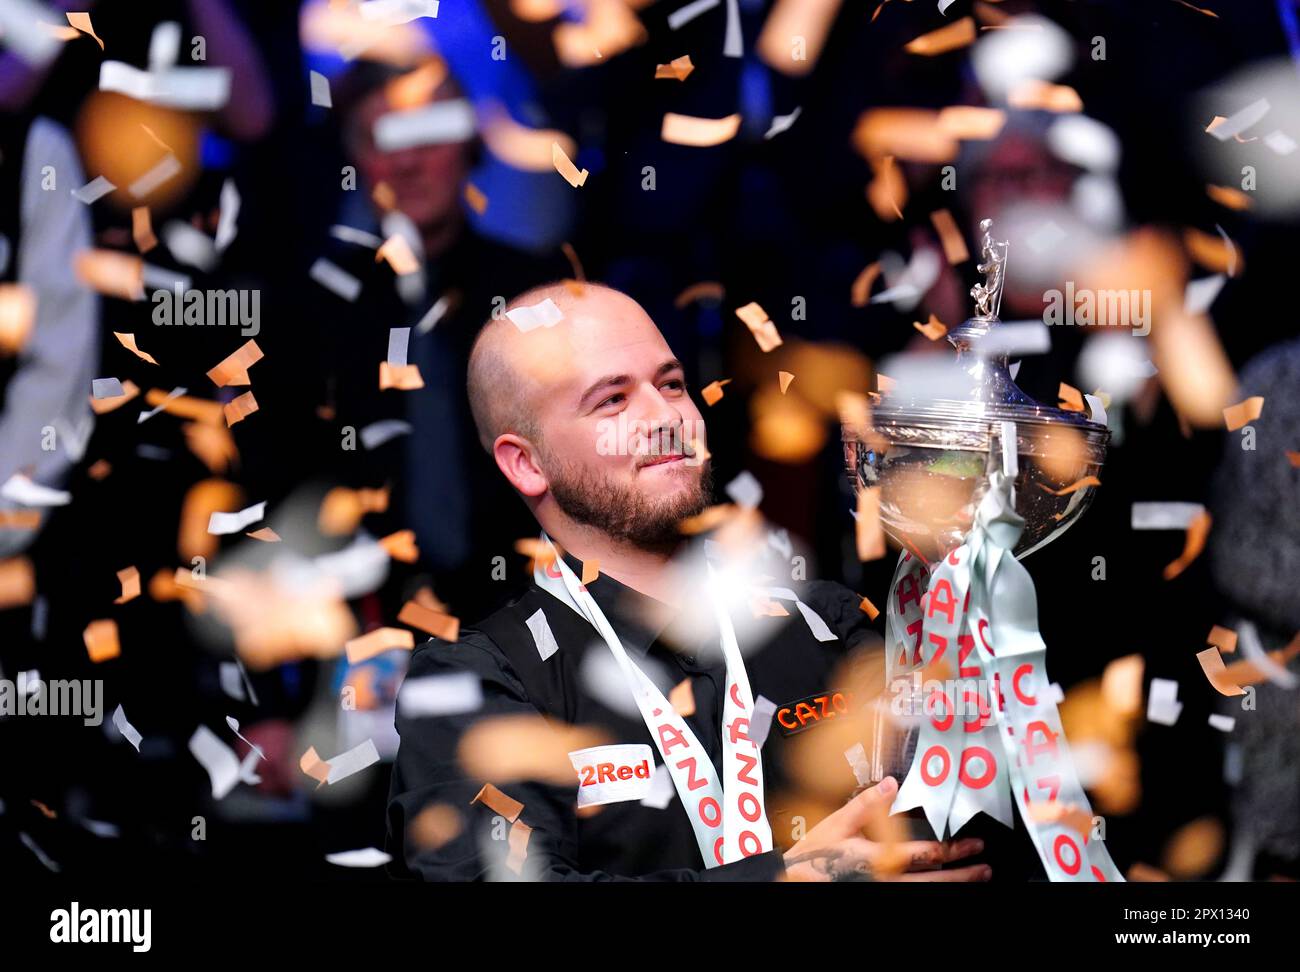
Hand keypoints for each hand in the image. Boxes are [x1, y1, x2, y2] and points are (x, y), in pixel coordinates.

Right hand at [782, 777, 991, 881]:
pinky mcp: (878, 895)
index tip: (972, 845)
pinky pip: (913, 898)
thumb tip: (889, 784)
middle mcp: (886, 878)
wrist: (796, 879)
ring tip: (974, 881)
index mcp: (879, 857)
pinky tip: (942, 889)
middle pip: (934, 879)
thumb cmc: (814, 856)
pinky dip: (932, 894)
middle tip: (984, 867)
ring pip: (927, 893)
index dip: (953, 850)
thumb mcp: (836, 823)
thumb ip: (865, 804)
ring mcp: (884, 891)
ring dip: (953, 887)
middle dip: (963, 873)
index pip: (926, 855)